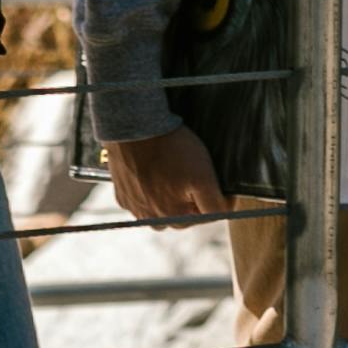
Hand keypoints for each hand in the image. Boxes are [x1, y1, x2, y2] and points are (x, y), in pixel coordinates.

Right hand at [105, 125, 231, 223]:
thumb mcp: (203, 177)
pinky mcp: (122, 194)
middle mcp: (151, 219)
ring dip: (166, 196)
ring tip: (169, 171)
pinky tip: (151, 170)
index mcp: (173, 219)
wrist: (136, 128)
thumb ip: (215, 203)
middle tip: (189, 171)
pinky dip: (147, 188)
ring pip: (159, 208)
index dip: (211, 196)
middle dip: (188, 198)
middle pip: (180, 214)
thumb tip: (225, 211)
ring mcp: (134, 207)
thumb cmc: (172, 151)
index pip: (203, 216)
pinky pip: (140, 198)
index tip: (209, 178)